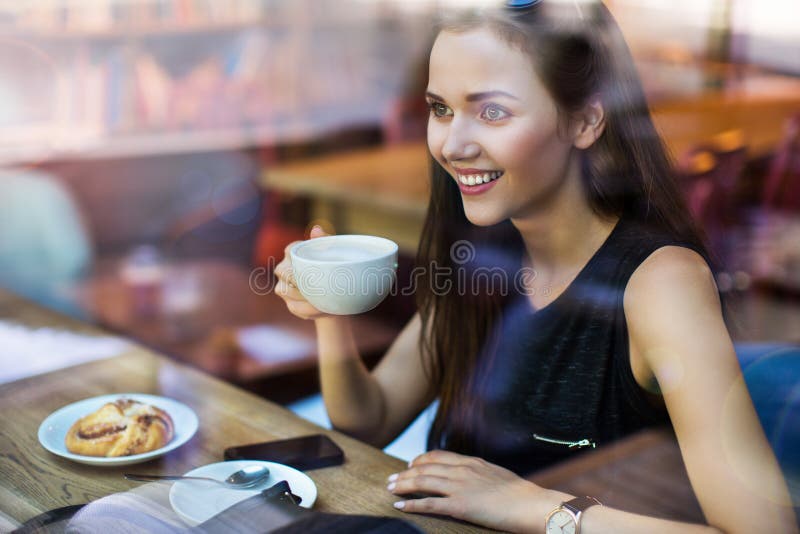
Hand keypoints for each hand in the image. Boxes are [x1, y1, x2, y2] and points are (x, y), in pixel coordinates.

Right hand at [274, 225, 330, 320]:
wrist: (339, 295)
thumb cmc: (334, 268)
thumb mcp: (335, 252)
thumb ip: (326, 241)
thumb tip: (316, 230)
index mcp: (293, 252)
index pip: (291, 251)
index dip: (302, 259)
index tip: (316, 266)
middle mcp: (283, 268)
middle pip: (285, 272)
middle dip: (302, 280)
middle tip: (322, 285)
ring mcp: (284, 288)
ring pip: (288, 292)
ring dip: (307, 296)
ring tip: (325, 298)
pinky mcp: (291, 305)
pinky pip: (296, 308)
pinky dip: (310, 310)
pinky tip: (322, 308)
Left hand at [387, 450, 545, 532]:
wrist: (532, 504)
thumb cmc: (521, 494)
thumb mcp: (497, 475)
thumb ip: (481, 473)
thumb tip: (474, 477)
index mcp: (471, 462)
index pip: (438, 456)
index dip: (420, 460)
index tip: (410, 465)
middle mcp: (462, 470)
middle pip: (424, 468)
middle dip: (405, 473)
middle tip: (391, 479)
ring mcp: (460, 487)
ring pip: (422, 482)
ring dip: (402, 485)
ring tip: (389, 488)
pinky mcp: (460, 506)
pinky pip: (429, 503)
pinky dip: (411, 503)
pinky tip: (400, 505)